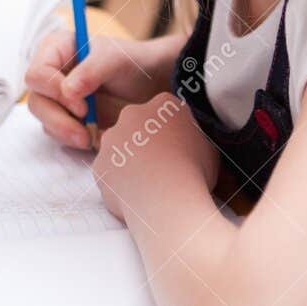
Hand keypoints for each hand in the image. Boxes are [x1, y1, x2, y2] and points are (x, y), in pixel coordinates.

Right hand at [26, 31, 165, 150]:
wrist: (149, 84)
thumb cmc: (130, 62)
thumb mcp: (115, 59)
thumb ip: (91, 70)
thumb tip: (68, 91)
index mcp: (54, 50)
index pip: (37, 74)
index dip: (54, 92)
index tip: (82, 107)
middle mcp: (50, 74)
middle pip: (36, 102)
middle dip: (59, 120)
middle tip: (84, 133)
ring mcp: (56, 98)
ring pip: (45, 121)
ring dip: (66, 133)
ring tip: (91, 138)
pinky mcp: (65, 118)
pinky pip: (60, 134)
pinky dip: (75, 139)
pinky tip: (95, 137)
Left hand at [94, 94, 219, 222]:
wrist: (167, 201)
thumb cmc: (195, 173)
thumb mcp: (207, 145)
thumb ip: (192, 134)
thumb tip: (187, 139)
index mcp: (163, 104)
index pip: (165, 111)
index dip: (171, 131)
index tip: (177, 149)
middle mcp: (132, 114)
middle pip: (137, 125)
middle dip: (145, 142)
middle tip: (160, 166)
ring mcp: (111, 139)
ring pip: (119, 148)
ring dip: (129, 161)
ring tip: (148, 184)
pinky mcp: (99, 164)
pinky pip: (109, 172)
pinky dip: (119, 182)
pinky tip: (135, 195)